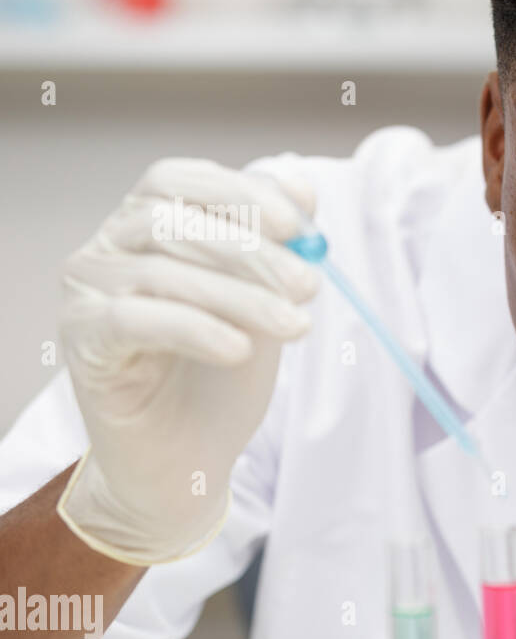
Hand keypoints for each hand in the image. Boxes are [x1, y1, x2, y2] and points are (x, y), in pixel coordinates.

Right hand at [56, 158, 319, 564]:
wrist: (188, 458)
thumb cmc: (221, 374)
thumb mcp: (262, 300)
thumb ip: (276, 246)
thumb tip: (301, 186)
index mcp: (145, 225)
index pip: (181, 181)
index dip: (240, 193)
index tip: (301, 224)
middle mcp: (106, 250)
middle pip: (173, 222)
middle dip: (254, 252)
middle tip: (311, 286)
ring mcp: (85, 294)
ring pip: (162, 272)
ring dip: (240, 297)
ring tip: (295, 327)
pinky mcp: (82, 343)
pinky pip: (134, 320)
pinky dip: (195, 329)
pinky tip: (239, 350)